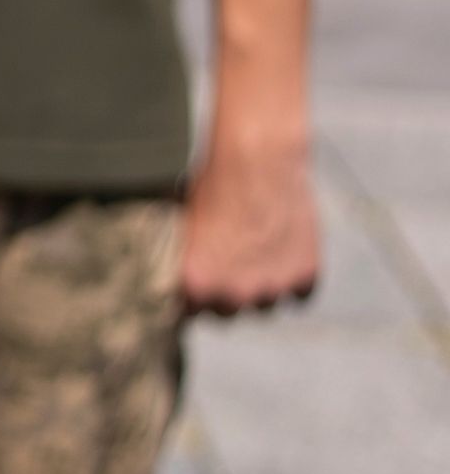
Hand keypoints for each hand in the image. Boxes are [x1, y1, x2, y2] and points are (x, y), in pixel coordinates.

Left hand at [180, 124, 321, 316]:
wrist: (258, 160)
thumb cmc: (211, 185)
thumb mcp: (182, 223)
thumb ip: (183, 258)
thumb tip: (167, 269)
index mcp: (196, 284)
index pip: (189, 312)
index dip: (191, 296)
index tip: (194, 284)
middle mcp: (235, 294)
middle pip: (227, 313)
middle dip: (224, 295)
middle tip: (226, 267)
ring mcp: (274, 288)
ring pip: (264, 305)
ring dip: (260, 288)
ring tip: (254, 253)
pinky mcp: (307, 277)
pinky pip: (298, 293)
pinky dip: (292, 278)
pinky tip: (281, 253)